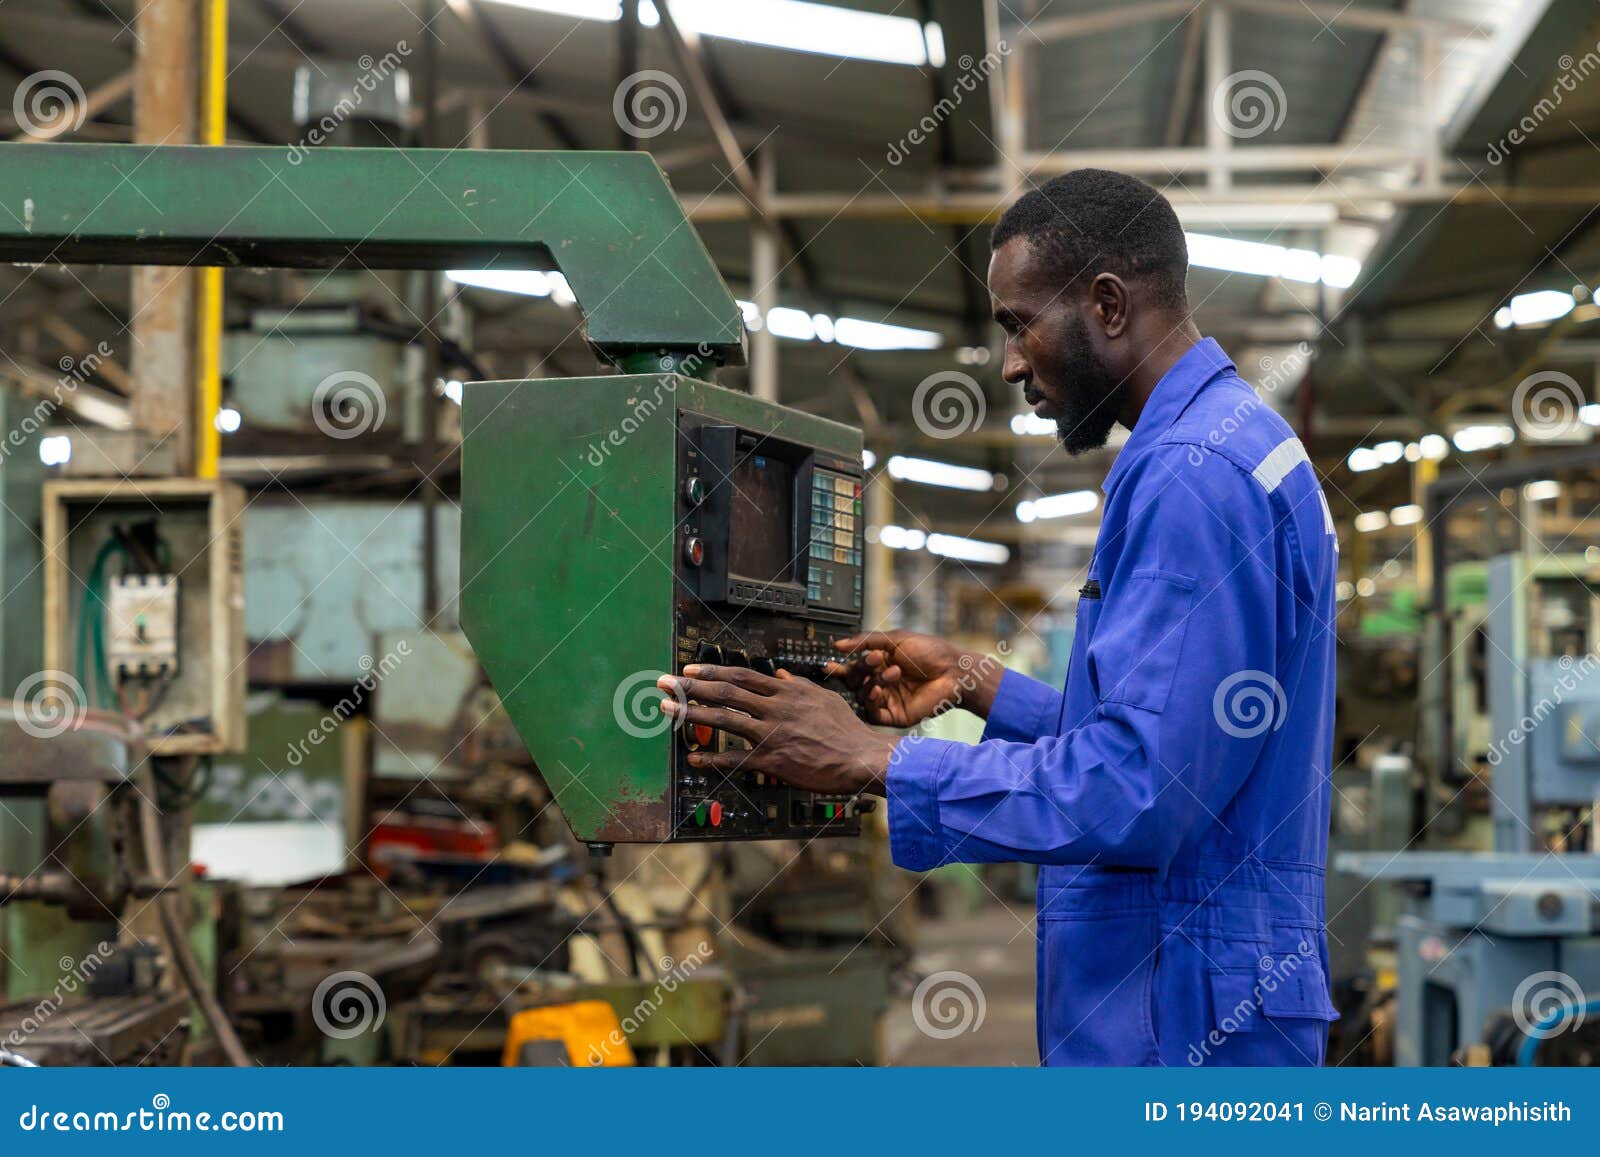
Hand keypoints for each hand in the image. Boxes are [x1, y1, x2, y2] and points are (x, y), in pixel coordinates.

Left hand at [657, 665, 898, 795]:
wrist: (862, 756)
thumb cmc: (846, 730)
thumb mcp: (823, 698)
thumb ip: (797, 686)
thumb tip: (780, 675)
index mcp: (785, 692)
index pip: (741, 676)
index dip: (712, 671)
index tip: (690, 669)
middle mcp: (774, 708)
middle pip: (725, 692)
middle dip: (691, 686)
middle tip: (665, 682)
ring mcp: (771, 734)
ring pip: (724, 719)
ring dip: (691, 713)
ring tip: (666, 709)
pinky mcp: (772, 760)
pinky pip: (736, 759)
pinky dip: (713, 759)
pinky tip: (694, 759)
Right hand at [825, 630, 1002, 726]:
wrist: (953, 672)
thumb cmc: (930, 651)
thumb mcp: (895, 639)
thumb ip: (866, 641)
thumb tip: (839, 644)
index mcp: (882, 664)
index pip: (855, 667)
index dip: (842, 667)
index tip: (830, 663)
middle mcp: (883, 683)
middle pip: (856, 683)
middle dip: (859, 671)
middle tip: (872, 662)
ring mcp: (889, 700)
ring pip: (863, 697)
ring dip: (871, 683)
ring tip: (891, 673)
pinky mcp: (895, 716)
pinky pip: (873, 714)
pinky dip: (871, 703)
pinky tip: (879, 690)